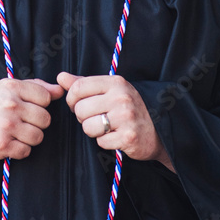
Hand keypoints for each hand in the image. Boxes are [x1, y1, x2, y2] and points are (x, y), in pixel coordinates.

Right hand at [0, 78, 62, 164]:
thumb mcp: (4, 88)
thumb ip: (34, 86)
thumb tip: (60, 90)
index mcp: (11, 87)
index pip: (46, 97)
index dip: (40, 104)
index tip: (28, 107)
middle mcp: (10, 105)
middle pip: (45, 118)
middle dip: (36, 123)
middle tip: (21, 122)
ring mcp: (6, 126)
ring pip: (38, 136)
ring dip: (29, 138)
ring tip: (16, 133)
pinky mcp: (2, 145)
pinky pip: (26, 151)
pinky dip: (20, 150)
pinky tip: (9, 143)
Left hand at [57, 72, 174, 170]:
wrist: (159, 129)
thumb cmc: (129, 108)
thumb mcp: (110, 90)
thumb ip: (84, 83)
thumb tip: (60, 77)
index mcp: (115, 82)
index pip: (78, 87)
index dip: (72, 99)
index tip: (77, 104)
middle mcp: (121, 97)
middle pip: (80, 109)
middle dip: (83, 117)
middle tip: (96, 117)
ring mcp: (126, 117)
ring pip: (88, 127)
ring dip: (93, 131)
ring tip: (106, 127)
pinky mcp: (128, 137)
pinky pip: (100, 142)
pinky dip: (105, 142)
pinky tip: (116, 136)